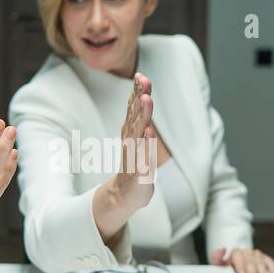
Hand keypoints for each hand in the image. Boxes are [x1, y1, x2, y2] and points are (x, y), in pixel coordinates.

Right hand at [108, 71, 156, 211]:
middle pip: (135, 116)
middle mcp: (130, 142)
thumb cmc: (134, 167)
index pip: (133, 110)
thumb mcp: (137, 141)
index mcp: (131, 134)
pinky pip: (142, 156)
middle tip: (143, 79)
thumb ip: (138, 120)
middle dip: (139, 96)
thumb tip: (140, 97)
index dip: (137, 92)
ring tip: (146, 99)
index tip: (140, 74)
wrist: (124, 197)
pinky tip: (149, 133)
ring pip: (138, 132)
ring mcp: (133, 156)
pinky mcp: (138, 172)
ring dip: (142, 115)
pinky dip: (146, 144)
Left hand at [211, 247, 273, 272]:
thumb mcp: (218, 264)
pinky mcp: (264, 258)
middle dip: (253, 272)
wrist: (233, 267)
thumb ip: (216, 257)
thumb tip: (223, 249)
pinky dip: (272, 268)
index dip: (240, 266)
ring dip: (264, 272)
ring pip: (260, 262)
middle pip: (251, 261)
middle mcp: (246, 252)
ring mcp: (256, 255)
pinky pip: (269, 262)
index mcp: (235, 253)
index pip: (238, 257)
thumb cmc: (225, 268)